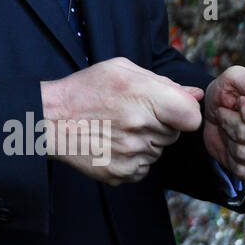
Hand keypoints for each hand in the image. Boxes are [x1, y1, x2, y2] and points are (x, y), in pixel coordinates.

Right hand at [40, 57, 204, 185]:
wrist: (50, 120)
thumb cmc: (85, 90)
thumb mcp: (121, 70)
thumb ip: (163, 82)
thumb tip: (194, 94)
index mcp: (145, 98)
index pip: (192, 117)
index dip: (183, 112)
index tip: (169, 109)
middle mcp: (142, 129)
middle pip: (174, 134)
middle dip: (160, 124)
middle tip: (131, 115)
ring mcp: (133, 155)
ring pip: (158, 151)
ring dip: (146, 142)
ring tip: (117, 129)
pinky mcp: (123, 174)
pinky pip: (144, 168)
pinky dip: (133, 159)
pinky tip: (113, 144)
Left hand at [201, 65, 244, 187]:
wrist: (216, 115)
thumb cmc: (229, 94)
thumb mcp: (234, 79)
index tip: (239, 102)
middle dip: (230, 123)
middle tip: (226, 113)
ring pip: (244, 154)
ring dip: (228, 139)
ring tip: (229, 128)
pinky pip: (243, 171)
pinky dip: (229, 158)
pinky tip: (233, 145)